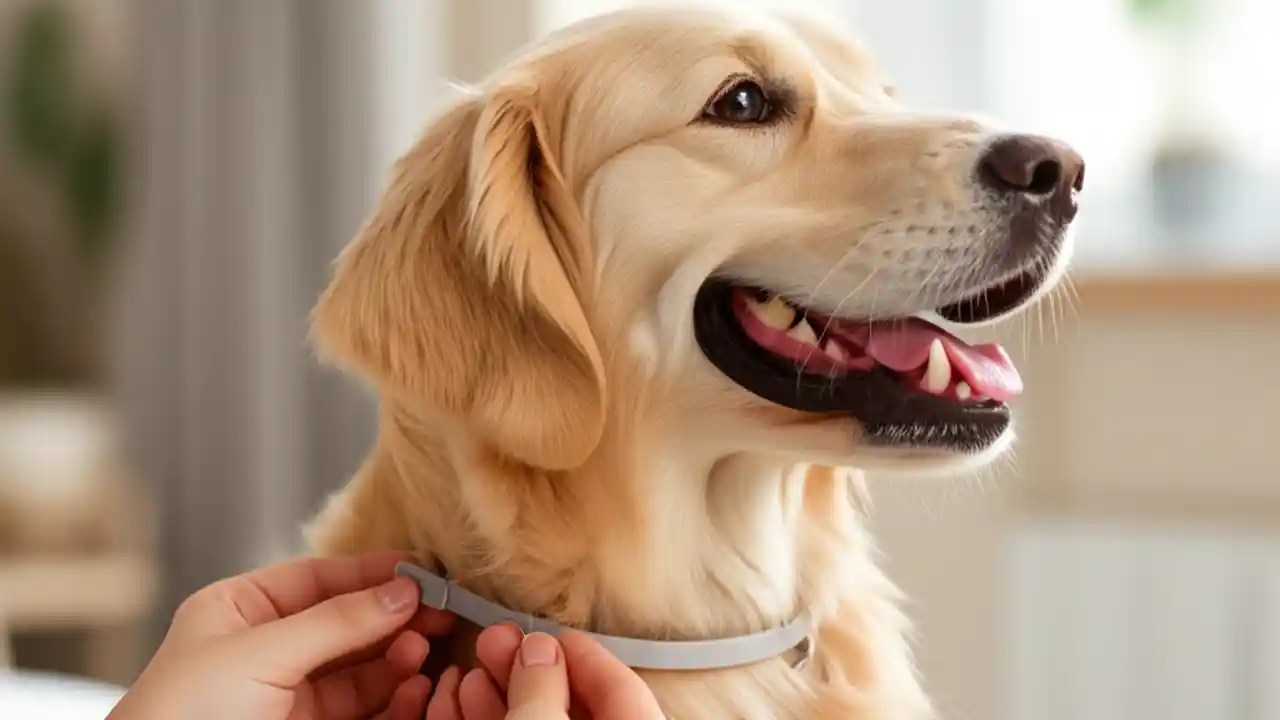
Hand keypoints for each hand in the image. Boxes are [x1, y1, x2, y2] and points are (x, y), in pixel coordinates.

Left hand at [109, 552, 453, 719]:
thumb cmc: (181, 718)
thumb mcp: (258, 654)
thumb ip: (335, 621)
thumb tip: (400, 590)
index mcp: (238, 613)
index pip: (317, 579)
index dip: (369, 573)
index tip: (419, 570)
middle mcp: (266, 650)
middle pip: (347, 621)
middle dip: (392, 616)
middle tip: (440, 608)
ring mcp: (288, 696)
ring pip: (361, 667)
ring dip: (397, 657)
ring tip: (421, 651)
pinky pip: (362, 708)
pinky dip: (393, 696)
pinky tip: (413, 687)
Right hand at [425, 625, 662, 718]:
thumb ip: (541, 687)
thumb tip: (540, 648)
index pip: (626, 692)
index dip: (587, 655)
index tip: (550, 631)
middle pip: (572, 708)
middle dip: (525, 671)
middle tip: (493, 640)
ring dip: (496, 697)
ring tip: (467, 670)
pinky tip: (454, 697)